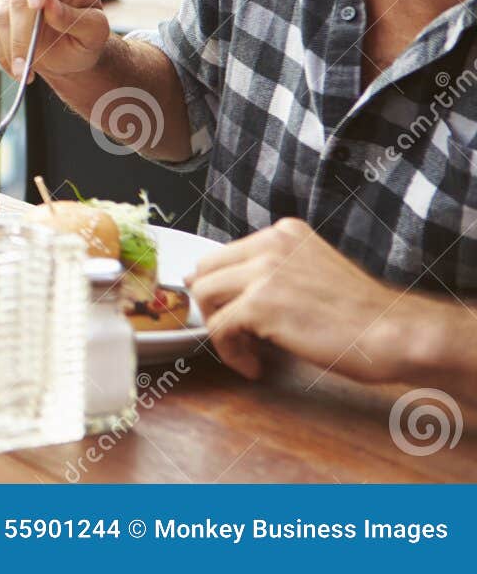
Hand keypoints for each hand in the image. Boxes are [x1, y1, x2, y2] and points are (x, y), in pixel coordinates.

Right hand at [0, 0, 109, 80]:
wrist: (69, 52)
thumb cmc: (86, 37)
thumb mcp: (95, 33)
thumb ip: (77, 19)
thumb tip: (50, 6)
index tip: (37, 5)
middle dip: (22, 33)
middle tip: (28, 63)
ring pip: (1, 13)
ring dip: (10, 47)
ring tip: (24, 72)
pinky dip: (1, 51)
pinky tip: (14, 68)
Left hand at [187, 218, 422, 383]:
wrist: (396, 333)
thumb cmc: (362, 315)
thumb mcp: (312, 274)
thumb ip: (272, 273)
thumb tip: (219, 286)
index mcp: (283, 233)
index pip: (223, 255)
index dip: (222, 291)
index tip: (237, 317)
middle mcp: (269, 243)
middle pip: (204, 270)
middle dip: (212, 307)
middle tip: (236, 336)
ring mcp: (263, 271)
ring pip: (204, 296)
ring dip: (219, 330)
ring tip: (248, 352)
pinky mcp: (260, 304)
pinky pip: (218, 328)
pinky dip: (230, 353)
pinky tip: (255, 366)